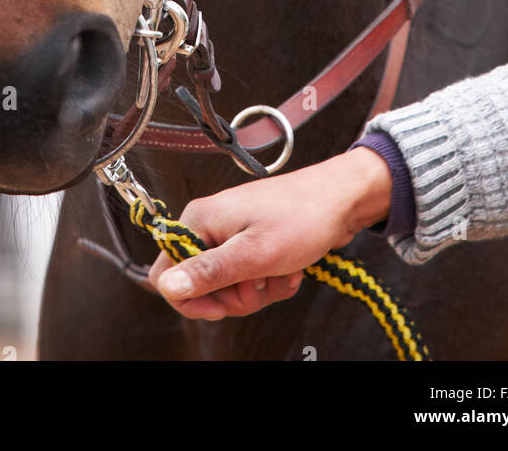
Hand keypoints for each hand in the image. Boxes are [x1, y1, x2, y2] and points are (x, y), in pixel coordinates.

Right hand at [148, 146, 392, 320]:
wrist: (341, 201)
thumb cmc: (302, 217)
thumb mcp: (253, 254)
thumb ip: (207, 272)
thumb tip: (166, 287)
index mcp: (199, 221)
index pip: (166, 274)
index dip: (190, 298)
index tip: (222, 305)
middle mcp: (210, 226)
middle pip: (201, 286)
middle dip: (234, 295)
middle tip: (261, 281)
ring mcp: (232, 235)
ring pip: (228, 287)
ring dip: (258, 290)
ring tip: (280, 270)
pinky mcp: (252, 243)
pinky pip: (250, 279)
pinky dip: (271, 282)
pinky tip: (288, 269)